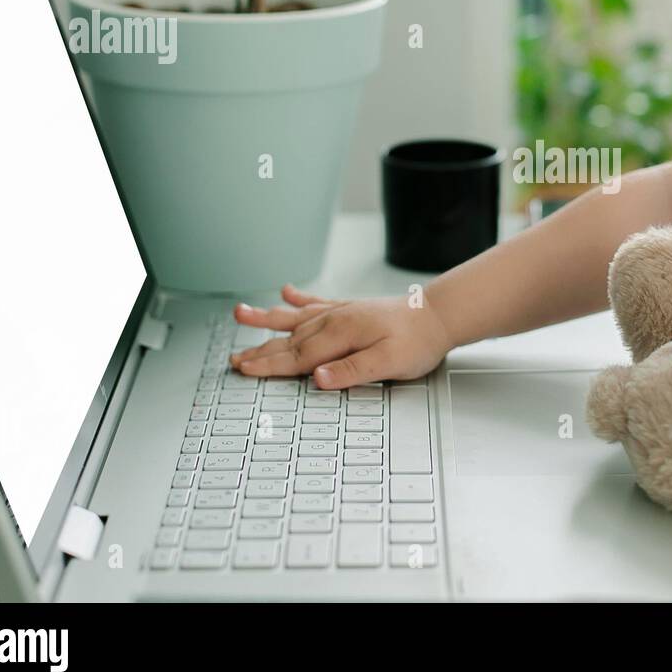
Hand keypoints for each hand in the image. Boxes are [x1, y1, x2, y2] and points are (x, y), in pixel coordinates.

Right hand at [229, 283, 453, 389]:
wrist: (438, 315)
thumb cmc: (417, 341)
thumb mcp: (390, 363)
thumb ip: (353, 370)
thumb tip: (319, 379)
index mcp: (342, 334)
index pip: (297, 356)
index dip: (268, 365)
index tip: (244, 370)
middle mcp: (336, 319)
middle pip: (290, 339)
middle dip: (259, 350)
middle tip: (233, 359)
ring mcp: (341, 312)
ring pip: (296, 318)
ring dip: (267, 319)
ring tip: (241, 315)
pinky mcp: (349, 309)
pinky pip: (317, 302)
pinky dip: (299, 299)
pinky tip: (286, 293)